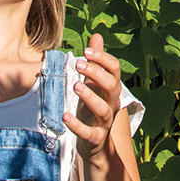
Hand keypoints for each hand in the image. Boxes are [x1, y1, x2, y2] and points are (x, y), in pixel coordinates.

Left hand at [63, 33, 120, 156]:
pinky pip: (89, 133)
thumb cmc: (93, 108)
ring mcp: (105, 122)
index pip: (115, 69)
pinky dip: (77, 125)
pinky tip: (64, 116)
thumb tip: (97, 35)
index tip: (86, 51)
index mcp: (112, 89)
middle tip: (79, 63)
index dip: (103, 58)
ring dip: (90, 96)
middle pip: (112, 86)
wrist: (96, 145)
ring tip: (74, 85)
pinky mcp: (96, 139)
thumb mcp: (94, 84)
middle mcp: (113, 104)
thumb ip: (95, 62)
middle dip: (97, 73)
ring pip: (103, 109)